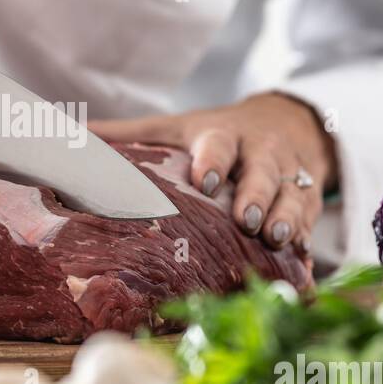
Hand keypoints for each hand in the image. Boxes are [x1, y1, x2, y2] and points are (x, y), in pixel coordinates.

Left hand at [90, 93, 337, 253]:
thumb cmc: (218, 135)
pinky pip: (313, 221)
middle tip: (247, 219)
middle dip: (256, 194)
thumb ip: (129, 134)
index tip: (205, 180)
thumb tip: (69, 133)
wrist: (288, 122)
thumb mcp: (177, 127)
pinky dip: (310, 242)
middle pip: (263, 172)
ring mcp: (290, 177)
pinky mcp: (309, 201)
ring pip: (294, 196)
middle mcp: (261, 153)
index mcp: (223, 135)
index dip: (214, 161)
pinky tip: (305, 261)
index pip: (220, 145)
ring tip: (279, 239)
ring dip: (288, 218)